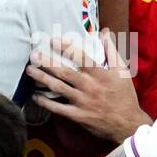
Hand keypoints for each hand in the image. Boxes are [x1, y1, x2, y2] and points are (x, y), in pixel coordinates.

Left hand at [27, 31, 149, 143]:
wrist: (128, 124)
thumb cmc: (125, 96)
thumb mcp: (122, 71)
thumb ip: (112, 51)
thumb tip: (104, 32)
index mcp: (100, 74)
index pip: (81, 57)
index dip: (66, 48)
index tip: (53, 40)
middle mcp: (89, 87)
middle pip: (64, 72)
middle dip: (47, 62)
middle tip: (33, 54)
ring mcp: (82, 102)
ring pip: (58, 88)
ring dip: (42, 78)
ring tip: (29, 70)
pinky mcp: (78, 116)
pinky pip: (58, 108)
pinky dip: (45, 102)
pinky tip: (35, 96)